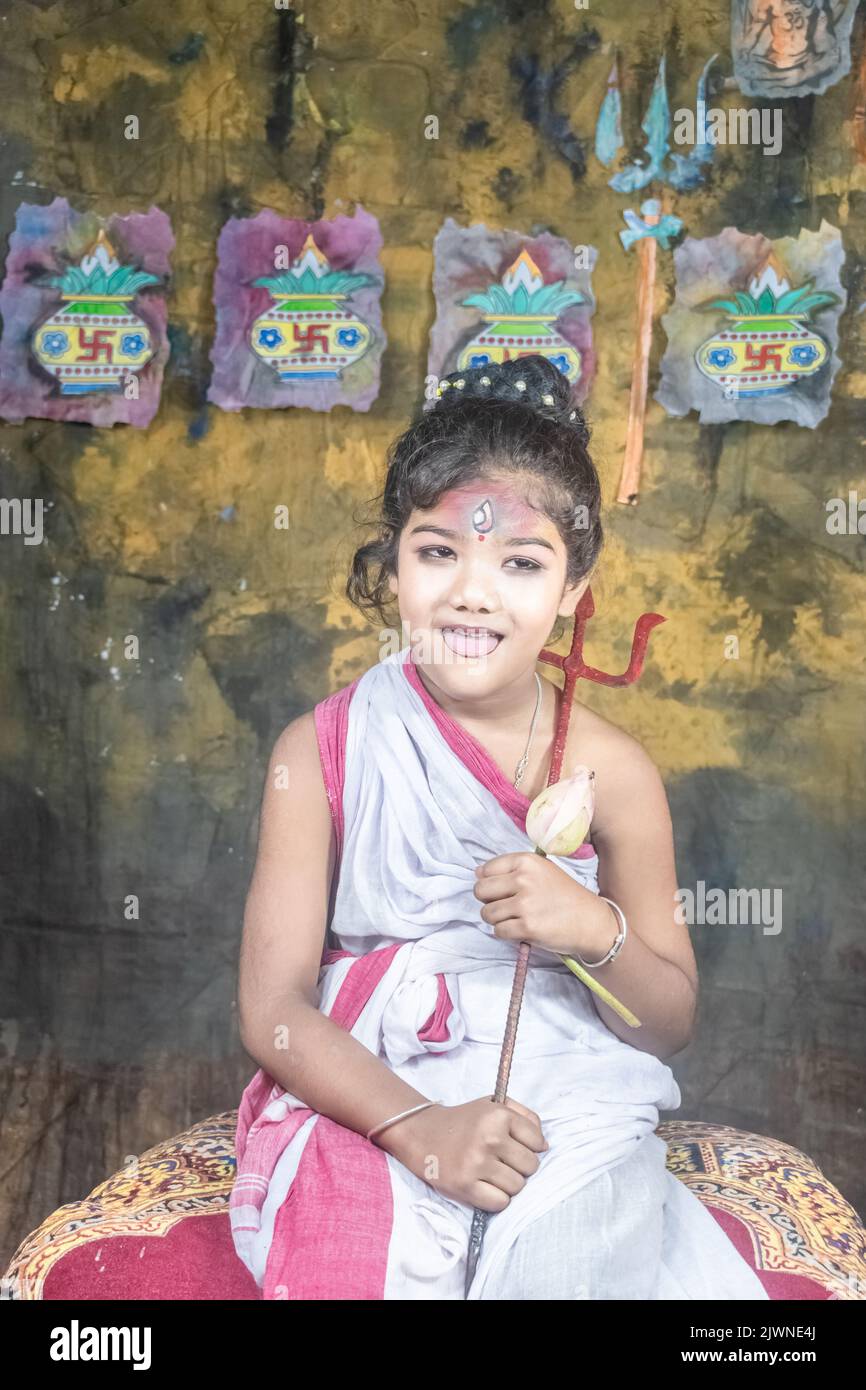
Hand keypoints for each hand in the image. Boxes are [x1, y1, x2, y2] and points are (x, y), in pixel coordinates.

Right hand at [376, 1094, 548, 1212]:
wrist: (423, 1133)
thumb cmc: (464, 1121)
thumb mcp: (493, 1104)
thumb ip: (524, 1116)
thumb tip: (544, 1145)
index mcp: (498, 1115)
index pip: (538, 1142)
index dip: (530, 1147)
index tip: (515, 1146)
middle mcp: (489, 1138)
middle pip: (530, 1167)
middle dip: (519, 1166)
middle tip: (501, 1161)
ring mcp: (476, 1163)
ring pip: (517, 1187)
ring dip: (508, 1183)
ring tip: (491, 1173)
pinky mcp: (465, 1186)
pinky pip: (500, 1203)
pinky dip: (496, 1198)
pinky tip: (484, 1185)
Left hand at [473, 850, 611, 958]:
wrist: (591, 921)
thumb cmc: (564, 896)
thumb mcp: (542, 871)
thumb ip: (511, 870)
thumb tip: (477, 873)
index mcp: (526, 861)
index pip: (486, 870)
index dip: (490, 883)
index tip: (505, 890)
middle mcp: (524, 879)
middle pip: (480, 891)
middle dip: (489, 901)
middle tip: (507, 906)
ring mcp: (525, 904)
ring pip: (487, 913)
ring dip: (497, 919)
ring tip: (515, 918)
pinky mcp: (527, 927)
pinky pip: (498, 931)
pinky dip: (505, 933)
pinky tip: (521, 929)